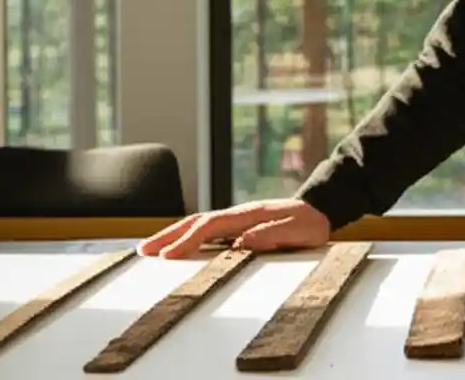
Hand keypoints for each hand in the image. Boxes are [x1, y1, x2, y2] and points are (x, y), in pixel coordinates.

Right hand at [137, 199, 330, 258]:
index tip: (167, 256)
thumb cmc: (310, 223)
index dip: (187, 240)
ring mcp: (236, 219)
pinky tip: (177, 247)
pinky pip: (206, 230)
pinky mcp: (238, 226)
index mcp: (248, 215)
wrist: (321, 209)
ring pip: (198, 225)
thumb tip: (242, 242)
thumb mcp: (298, 232)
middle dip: (168, 236)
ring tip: (150, 249)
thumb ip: (272, 235)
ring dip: (173, 235)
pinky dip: (187, 237)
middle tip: (143, 251)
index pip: (209, 226)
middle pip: (195, 222)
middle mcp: (237, 215)